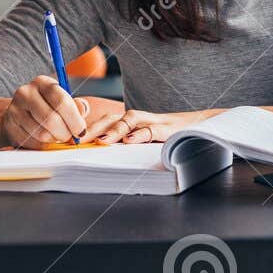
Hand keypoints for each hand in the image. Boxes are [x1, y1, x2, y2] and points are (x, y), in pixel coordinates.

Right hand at [1, 76, 118, 147]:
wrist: (19, 111)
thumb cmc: (46, 105)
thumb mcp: (61, 99)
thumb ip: (76, 105)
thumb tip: (82, 111)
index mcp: (42, 82)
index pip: (61, 100)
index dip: (74, 119)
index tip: (81, 130)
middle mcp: (26, 93)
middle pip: (51, 119)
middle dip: (65, 132)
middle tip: (70, 136)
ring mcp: (15, 110)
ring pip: (42, 134)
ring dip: (54, 139)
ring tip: (57, 135)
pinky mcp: (10, 127)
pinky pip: (32, 143)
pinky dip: (43, 145)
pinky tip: (45, 139)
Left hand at [90, 107, 220, 144]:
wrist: (202, 126)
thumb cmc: (169, 138)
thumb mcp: (144, 142)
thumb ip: (126, 145)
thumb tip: (99, 155)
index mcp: (131, 123)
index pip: (105, 121)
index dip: (88, 128)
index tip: (71, 141)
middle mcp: (140, 119)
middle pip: (112, 117)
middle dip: (94, 128)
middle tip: (78, 140)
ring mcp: (154, 122)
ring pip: (130, 120)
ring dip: (114, 129)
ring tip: (102, 141)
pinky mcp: (169, 129)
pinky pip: (153, 129)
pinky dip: (141, 134)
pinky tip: (130, 141)